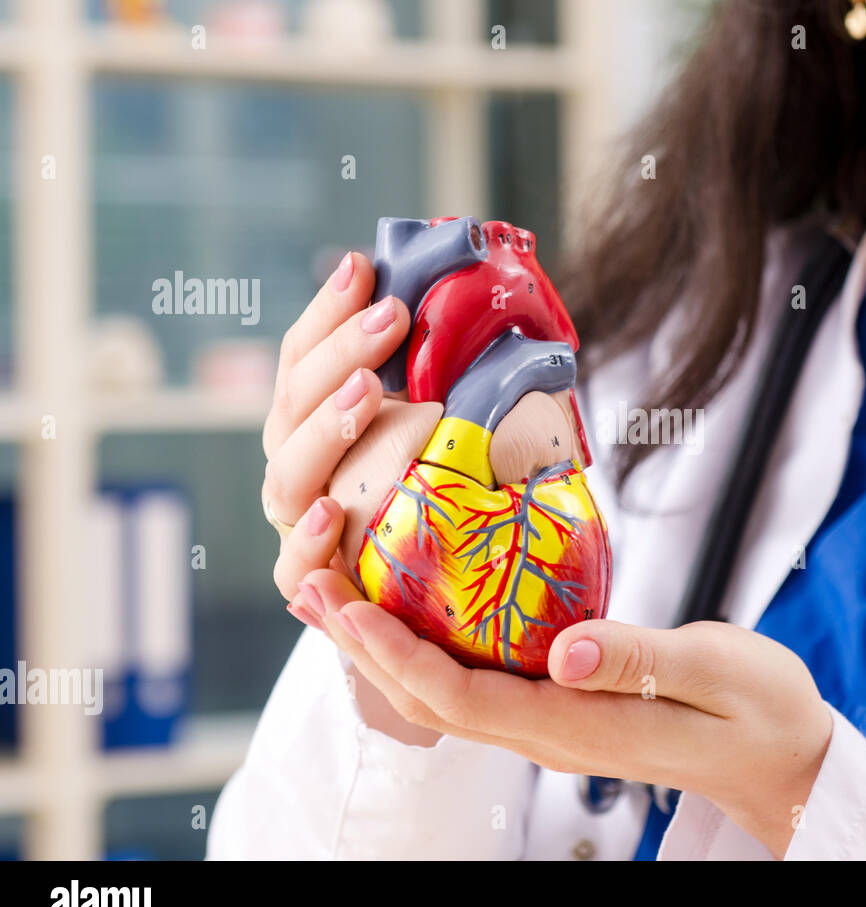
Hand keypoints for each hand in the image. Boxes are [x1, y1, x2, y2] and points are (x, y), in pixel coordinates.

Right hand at [261, 250, 441, 621]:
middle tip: (393, 315)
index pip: (306, 358)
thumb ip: (466, 383)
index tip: (363, 266)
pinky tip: (331, 511)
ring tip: (366, 391)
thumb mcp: (466, 432)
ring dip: (324, 428)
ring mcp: (301, 525)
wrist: (450, 602)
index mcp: (321, 424)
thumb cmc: (457, 501)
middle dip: (339, 350)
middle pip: (293, 404)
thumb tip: (500, 313)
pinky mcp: (315, 586)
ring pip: (286, 475)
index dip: (328, 311)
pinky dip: (307, 541)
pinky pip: (295, 569)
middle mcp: (303, 469)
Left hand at [299, 567, 834, 858]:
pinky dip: (431, 646)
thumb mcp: (718, 674)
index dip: (395, 654)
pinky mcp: (566, 706)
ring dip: (385, 649)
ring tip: (336, 597)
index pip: (462, 697)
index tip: (345, 604)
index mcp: (580, 727)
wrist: (784, 758)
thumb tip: (565, 649)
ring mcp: (555, 724)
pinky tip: (415, 611)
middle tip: (309, 586)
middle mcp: (551, 732)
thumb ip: (642, 660)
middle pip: (433, 699)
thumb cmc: (761, 712)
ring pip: (447, 693)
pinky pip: (479, 681)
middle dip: (364, 647)